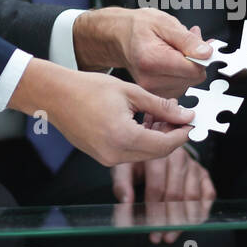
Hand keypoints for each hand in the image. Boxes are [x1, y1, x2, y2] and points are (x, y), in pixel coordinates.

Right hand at [12, 60, 194, 166]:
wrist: (55, 95)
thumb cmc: (86, 88)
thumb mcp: (131, 92)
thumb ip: (161, 106)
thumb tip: (184, 115)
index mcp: (124, 137)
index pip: (165, 145)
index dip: (182, 135)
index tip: (190, 124)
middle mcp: (114, 154)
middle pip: (156, 153)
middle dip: (171, 137)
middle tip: (178, 118)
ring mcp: (106, 158)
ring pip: (143, 155)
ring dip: (156, 139)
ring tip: (159, 116)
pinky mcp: (100, 156)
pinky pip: (129, 153)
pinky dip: (141, 141)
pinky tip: (143, 123)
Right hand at [75, 7, 210, 97]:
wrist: (118, 36)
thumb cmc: (137, 27)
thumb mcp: (164, 23)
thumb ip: (187, 40)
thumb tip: (206, 53)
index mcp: (153, 61)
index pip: (193, 70)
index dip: (201, 56)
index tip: (200, 45)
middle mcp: (151, 80)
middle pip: (192, 78)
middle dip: (194, 60)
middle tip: (186, 43)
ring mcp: (152, 89)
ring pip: (188, 84)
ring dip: (188, 67)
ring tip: (176, 49)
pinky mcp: (155, 93)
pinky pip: (180, 86)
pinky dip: (181, 73)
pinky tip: (173, 60)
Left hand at [112, 146, 216, 243]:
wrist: (157, 145)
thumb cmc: (139, 160)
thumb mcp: (124, 166)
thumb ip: (122, 183)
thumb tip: (126, 202)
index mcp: (158, 154)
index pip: (158, 187)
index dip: (154, 211)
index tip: (151, 228)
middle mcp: (179, 157)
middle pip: (176, 194)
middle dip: (169, 220)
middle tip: (162, 236)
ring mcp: (193, 165)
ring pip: (192, 197)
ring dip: (184, 220)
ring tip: (173, 234)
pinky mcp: (203, 173)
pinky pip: (208, 194)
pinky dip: (203, 210)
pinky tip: (193, 223)